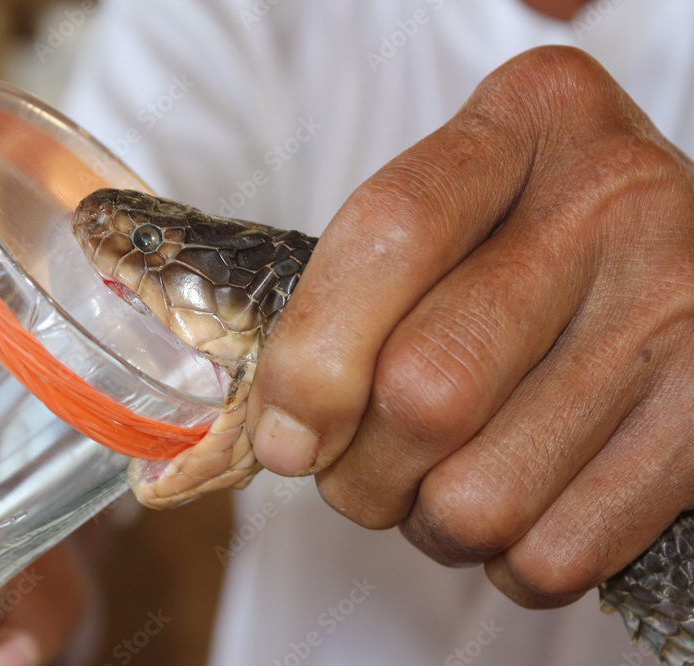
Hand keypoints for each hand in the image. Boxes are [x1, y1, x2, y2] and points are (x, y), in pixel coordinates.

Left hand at [245, 46, 693, 607]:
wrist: (685, 255)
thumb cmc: (533, 239)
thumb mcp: (456, 208)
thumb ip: (356, 288)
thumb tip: (288, 438)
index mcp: (529, 118)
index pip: (388, 236)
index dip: (309, 360)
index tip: (285, 437)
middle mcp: (616, 199)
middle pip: (426, 388)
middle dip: (358, 471)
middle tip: (357, 472)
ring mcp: (681, 308)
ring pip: (482, 494)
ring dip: (426, 523)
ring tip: (435, 490)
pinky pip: (559, 552)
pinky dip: (504, 563)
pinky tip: (509, 514)